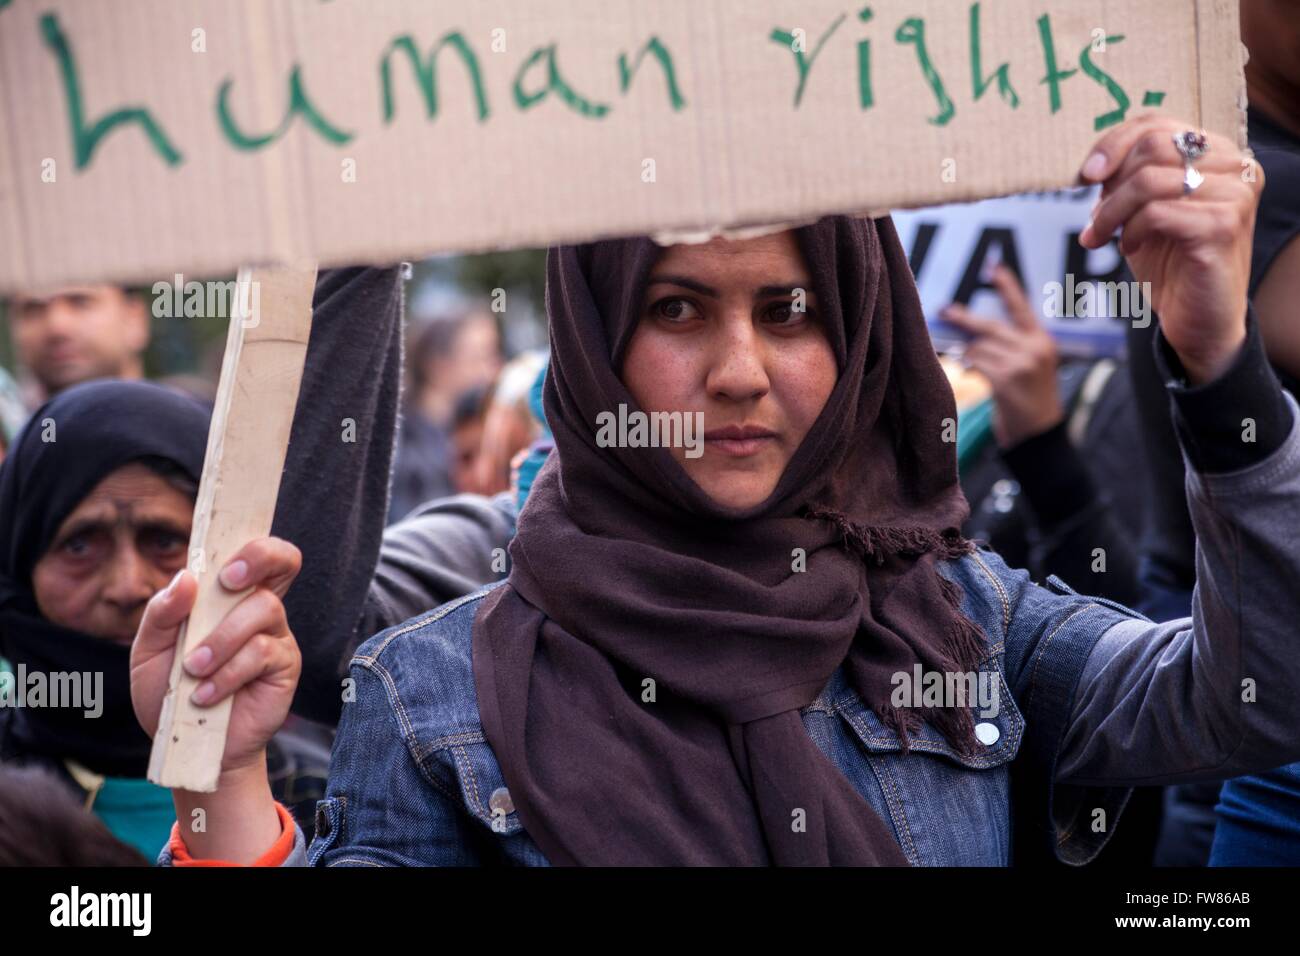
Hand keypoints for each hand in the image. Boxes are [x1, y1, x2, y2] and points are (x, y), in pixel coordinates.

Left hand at [131, 537, 302, 778]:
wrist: (188, 747)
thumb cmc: (170, 693)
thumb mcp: (149, 652)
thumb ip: (162, 614)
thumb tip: (187, 577)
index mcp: (227, 597)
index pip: (255, 552)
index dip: (253, 544)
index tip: (223, 565)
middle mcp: (258, 608)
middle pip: (284, 560)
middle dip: (259, 559)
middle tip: (228, 583)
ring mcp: (276, 636)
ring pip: (262, 610)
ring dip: (221, 639)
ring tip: (193, 671)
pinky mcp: (285, 666)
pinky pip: (262, 653)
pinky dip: (227, 673)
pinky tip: (206, 695)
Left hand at [941, 265, 1063, 447]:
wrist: (1039, 435)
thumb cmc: (1029, 401)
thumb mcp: (1031, 367)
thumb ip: (1012, 347)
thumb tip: (972, 335)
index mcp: (1042, 342)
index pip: (1022, 308)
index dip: (1007, 286)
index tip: (994, 267)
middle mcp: (1035, 348)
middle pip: (990, 326)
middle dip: (964, 319)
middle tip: (945, 311)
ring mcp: (1022, 363)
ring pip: (979, 347)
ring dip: (969, 354)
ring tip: (975, 365)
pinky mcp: (1006, 379)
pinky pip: (977, 363)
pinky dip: (970, 366)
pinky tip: (974, 373)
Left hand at [1078, 115, 1262, 383]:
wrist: (1198, 319)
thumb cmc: (1170, 262)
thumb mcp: (1142, 212)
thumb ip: (1128, 180)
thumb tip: (1093, 165)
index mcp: (1217, 153)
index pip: (1157, 122)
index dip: (1114, 142)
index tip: (1085, 175)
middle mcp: (1235, 166)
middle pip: (1152, 145)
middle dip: (1110, 185)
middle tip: (1096, 221)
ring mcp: (1235, 194)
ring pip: (1149, 179)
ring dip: (1112, 212)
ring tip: (1103, 237)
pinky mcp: (1223, 226)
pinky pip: (1156, 212)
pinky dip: (1130, 231)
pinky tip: (1128, 248)